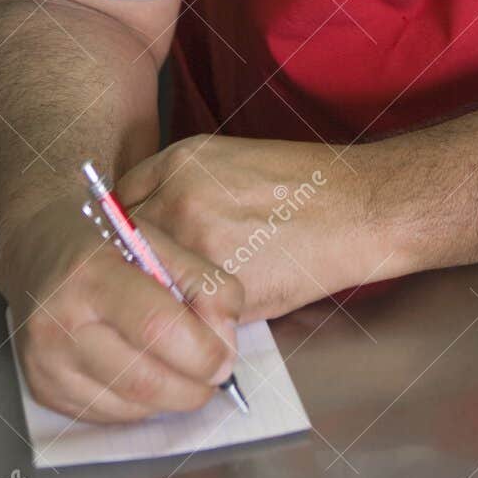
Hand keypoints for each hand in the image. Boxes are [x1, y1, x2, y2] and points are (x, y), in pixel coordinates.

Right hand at [0, 192, 245, 424]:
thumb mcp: (157, 239)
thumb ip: (202, 282)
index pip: (156, 327)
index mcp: (90, 274)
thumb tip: (226, 339)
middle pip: (145, 379)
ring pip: (132, 407)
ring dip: (172, 397)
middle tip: (214, 370)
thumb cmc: (103, 240)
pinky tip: (146, 371)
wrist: (35, 250)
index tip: (225, 356)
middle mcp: (59, 324)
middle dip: (195, 384)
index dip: (202, 350)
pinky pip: (111, 415)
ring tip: (181, 366)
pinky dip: (143, 403)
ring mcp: (46, 364)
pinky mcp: (44, 391)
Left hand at [117, 134, 387, 319]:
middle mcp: (178, 196)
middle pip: (123, 244)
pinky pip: (182, 308)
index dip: (125, 232)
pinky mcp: (219, 282)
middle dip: (134, 267)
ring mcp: (196, 240)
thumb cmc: (306, 187)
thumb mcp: (232, 163)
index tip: (136, 250)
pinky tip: (212, 313)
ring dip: (159, 296)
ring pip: (148, 282)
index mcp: (180, 161)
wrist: (358, 208)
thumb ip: (183, 188)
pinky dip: (189, 317)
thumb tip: (151, 233)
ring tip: (184, 301)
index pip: (118, 203)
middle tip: (156, 282)